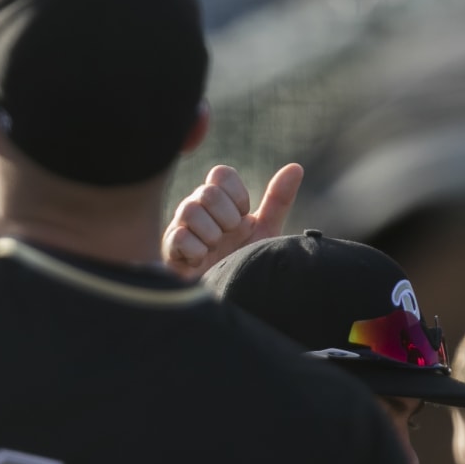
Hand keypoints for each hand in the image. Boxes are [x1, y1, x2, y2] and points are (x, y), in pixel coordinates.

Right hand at [162, 162, 303, 279]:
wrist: (227, 296)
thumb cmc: (241, 261)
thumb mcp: (264, 231)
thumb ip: (278, 200)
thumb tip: (295, 167)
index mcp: (217, 202)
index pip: (221, 174)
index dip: (237, 195)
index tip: (244, 217)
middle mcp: (196, 209)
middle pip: (207, 191)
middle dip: (227, 218)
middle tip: (230, 236)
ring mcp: (179, 227)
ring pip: (190, 210)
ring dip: (212, 234)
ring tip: (215, 250)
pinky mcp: (169, 249)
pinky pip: (179, 236)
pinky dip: (198, 251)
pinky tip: (201, 261)